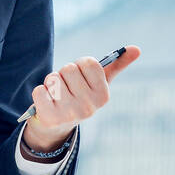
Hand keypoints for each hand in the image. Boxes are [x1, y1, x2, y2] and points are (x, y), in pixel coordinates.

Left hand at [24, 46, 141, 149]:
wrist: (57, 125)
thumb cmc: (79, 97)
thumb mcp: (98, 83)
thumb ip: (116, 65)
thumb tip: (136, 49)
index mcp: (103, 96)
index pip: (89, 62)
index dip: (80, 64)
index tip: (80, 76)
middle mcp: (89, 107)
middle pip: (68, 68)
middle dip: (63, 74)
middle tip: (66, 88)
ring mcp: (69, 114)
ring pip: (53, 78)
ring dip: (50, 83)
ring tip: (56, 95)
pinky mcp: (50, 118)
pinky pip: (39, 90)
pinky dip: (40, 93)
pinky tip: (46, 103)